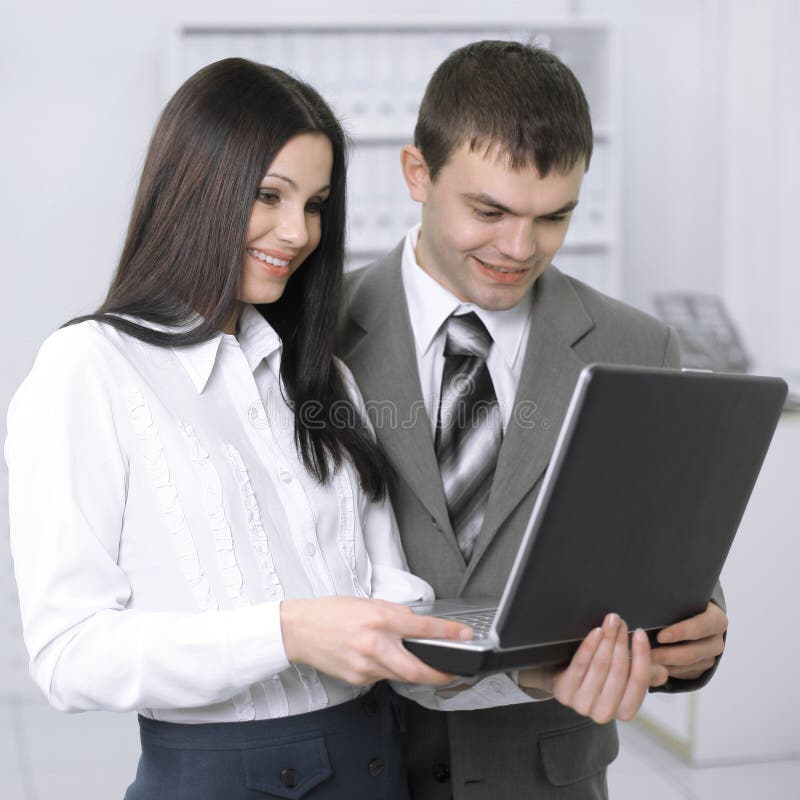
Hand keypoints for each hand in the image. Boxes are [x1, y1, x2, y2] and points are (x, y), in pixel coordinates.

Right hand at [280, 596, 471, 686]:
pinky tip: (378, 658)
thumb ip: (393, 614)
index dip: (448, 633)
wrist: (300, 630)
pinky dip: (387, 669)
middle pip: (416, 669)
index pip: (422, 627)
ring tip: (411, 659)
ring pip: (399, 675)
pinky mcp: (357, 679)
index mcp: (379, 619)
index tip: (464, 635)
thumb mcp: (367, 604)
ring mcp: (365, 666)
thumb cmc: (331, 613)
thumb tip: (415, 624)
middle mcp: (374, 644)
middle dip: (440, 675)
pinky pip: (381, 677)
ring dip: (410, 669)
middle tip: (453, 673)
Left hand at [518, 613, 667, 723]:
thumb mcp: (624, 679)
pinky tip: (596, 631)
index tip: (641, 633)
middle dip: (622, 642)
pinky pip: (580, 665)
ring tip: (611, 621)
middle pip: (619, 671)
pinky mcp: (564, 692)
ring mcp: (582, 705)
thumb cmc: (601, 677)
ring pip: (600, 665)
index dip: (642, 655)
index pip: (640, 681)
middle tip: (621, 621)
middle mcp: (605, 713)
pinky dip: (590, 646)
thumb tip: (662, 672)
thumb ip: (645, 676)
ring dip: (608, 639)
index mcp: (625, 712)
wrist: (564, 679)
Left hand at [650, 601, 726, 682]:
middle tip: (647, 654)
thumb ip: (671, 606)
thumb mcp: (681, 601)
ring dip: (665, 665)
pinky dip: (667, 670)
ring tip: (645, 661)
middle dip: (667, 655)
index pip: (701, 626)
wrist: (693, 617)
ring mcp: (711, 657)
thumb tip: (649, 613)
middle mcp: (717, 640)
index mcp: (716, 619)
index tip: (660, 637)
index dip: (680, 632)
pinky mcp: (702, 669)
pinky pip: (684, 673)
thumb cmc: (682, 605)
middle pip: (693, 652)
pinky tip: (653, 665)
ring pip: (687, 666)